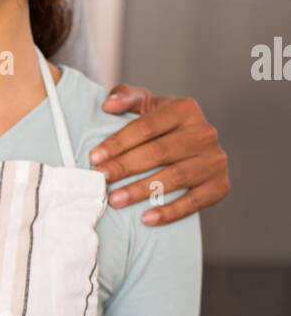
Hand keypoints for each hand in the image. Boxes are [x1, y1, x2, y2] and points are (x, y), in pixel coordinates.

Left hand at [90, 86, 228, 225]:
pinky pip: (194, 201)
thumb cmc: (160, 125)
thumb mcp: (145, 104)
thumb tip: (109, 105)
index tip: (94, 157)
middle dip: (125, 167)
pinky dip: (170, 211)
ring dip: (142, 190)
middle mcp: (204, 132)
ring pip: (175, 177)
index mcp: (184, 108)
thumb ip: (126, 97)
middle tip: (101, 179)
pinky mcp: (220, 185)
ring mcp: (214, 160)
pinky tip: (146, 219)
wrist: (192, 145)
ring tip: (116, 200)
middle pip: (159, 152)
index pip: (146, 126)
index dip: (118, 143)